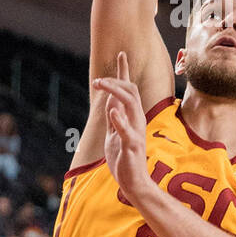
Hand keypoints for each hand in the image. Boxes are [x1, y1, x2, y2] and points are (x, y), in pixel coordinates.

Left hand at [92, 51, 149, 201]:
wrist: (133, 182)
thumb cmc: (124, 159)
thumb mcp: (115, 134)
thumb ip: (114, 118)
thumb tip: (110, 101)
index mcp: (132, 117)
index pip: (130, 89)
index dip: (124, 71)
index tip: (121, 54)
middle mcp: (137, 120)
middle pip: (131, 92)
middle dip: (116, 81)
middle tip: (98, 80)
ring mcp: (136, 132)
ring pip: (131, 105)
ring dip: (115, 92)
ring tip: (101, 85)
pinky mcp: (132, 146)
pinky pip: (127, 131)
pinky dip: (119, 120)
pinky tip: (112, 111)